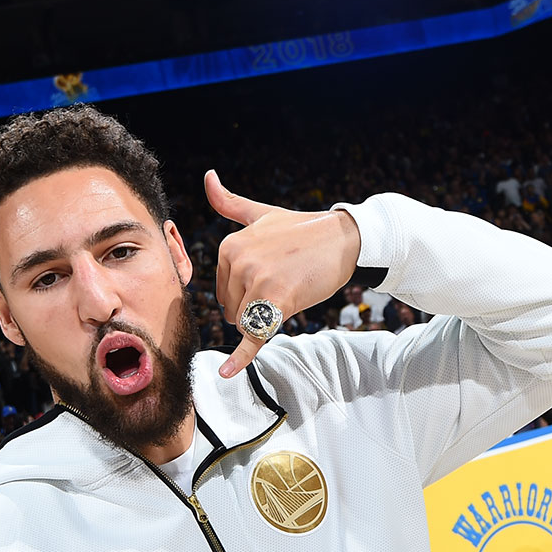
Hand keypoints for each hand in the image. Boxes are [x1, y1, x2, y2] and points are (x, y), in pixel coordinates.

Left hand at [204, 170, 362, 378]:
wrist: (343, 239)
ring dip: (263, 319)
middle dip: (253, 306)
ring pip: (244, 322)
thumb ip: (229, 203)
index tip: (270, 276)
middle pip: (230, 309)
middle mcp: (238, 261)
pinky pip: (253, 336)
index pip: (222, 290)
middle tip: (284, 283)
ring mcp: (256, 281)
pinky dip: (240, 359)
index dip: (245, 292)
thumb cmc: (303, 230)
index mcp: (229, 245)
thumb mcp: (262, 214)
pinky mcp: (275, 302)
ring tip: (289, 290)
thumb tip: (207, 177)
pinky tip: (227, 374)